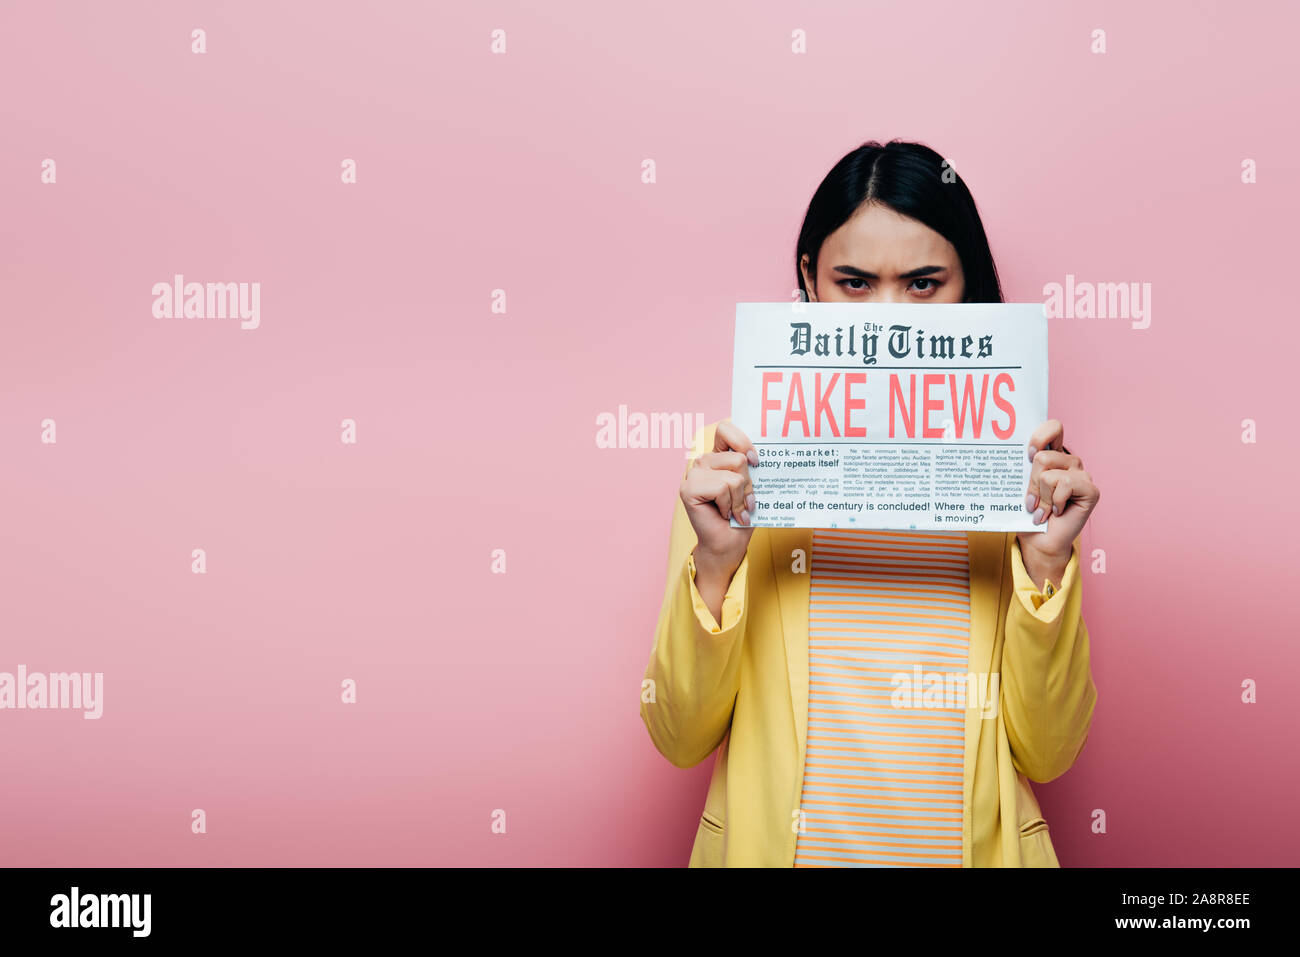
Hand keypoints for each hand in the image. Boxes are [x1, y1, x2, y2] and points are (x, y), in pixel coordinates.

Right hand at [680, 420, 756, 573]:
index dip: (743, 440)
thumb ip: (753, 468)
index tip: (756, 460)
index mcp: (718, 456)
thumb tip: (764, 454)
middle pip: (739, 457)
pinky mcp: (688, 489)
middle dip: (749, 484)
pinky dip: (730, 505)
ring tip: (734, 511)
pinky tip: (724, 515)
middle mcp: (703, 461)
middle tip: (744, 502)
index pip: (726, 428)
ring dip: (740, 498)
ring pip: (734, 475)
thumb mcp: (753, 487)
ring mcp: (693, 474)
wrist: (729, 546)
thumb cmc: (741, 517)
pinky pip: (723, 488)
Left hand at [1018, 419, 1099, 576]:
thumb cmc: (1028, 514)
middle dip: (1030, 481)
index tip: (1027, 454)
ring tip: (1042, 509)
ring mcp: (1082, 475)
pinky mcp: (1091, 490)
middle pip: (1043, 455)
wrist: (1039, 542)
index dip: (1040, 436)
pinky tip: (1056, 512)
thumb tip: (1009, 452)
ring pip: (1049, 473)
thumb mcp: (1019, 487)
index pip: (1053, 427)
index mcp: (1053, 455)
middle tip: (1031, 500)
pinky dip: (1055, 502)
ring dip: (1041, 496)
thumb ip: (1020, 467)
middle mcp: (1069, 461)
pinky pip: (1064, 485)